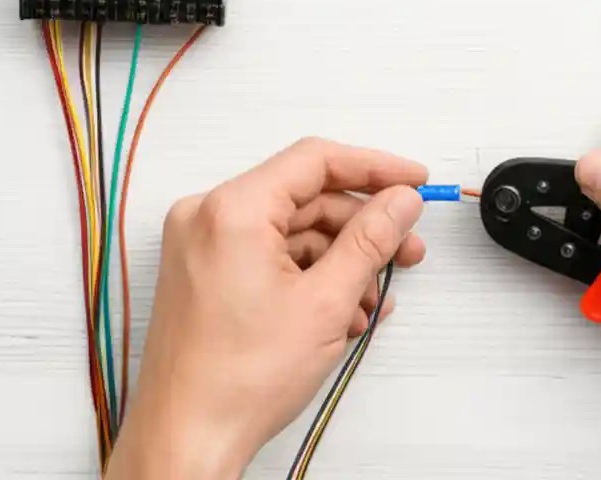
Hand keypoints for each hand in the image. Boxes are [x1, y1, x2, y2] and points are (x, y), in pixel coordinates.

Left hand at [106, 138, 427, 479]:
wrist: (187, 439)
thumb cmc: (237, 380)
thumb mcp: (325, 302)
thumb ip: (370, 240)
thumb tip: (400, 200)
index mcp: (231, 210)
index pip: (315, 160)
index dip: (375, 167)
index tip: (413, 181)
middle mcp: (208, 217)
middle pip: (306, 198)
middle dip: (362, 227)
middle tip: (406, 249)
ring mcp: (203, 247)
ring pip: (292, 233)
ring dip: (340, 261)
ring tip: (372, 298)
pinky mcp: (206, 275)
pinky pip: (271, 258)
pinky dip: (310, 278)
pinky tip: (343, 311)